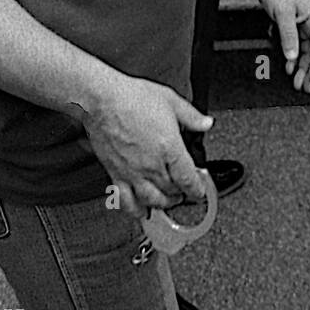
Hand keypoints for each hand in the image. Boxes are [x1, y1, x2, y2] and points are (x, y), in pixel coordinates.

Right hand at [77, 75, 210, 217]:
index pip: (189, 179)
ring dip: (164, 204)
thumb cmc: (133, 97)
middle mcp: (152, 165)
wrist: (103, 100)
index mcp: (170, 148)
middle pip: (172, 191)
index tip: (200, 191)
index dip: (198, 189)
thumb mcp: (171, 100)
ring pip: (152, 201)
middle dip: (182, 194)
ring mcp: (133, 172)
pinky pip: (126, 201)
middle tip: (185, 191)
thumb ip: (191, 116)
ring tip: (168, 201)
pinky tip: (141, 212)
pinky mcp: (115, 174)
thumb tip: (206, 123)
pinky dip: (136, 211)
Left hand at [257, 0, 309, 91]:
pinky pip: (295, 44)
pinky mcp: (292, 24)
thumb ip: (288, 36)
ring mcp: (302, 23)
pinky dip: (292, 56)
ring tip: (297, 81)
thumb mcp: (283, 14)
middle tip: (306, 87)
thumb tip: (292, 56)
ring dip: (301, 66)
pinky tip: (289, 66)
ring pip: (305, 50)